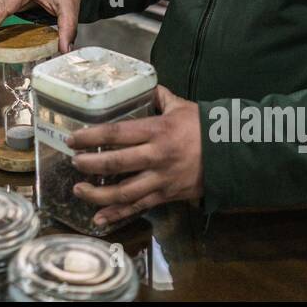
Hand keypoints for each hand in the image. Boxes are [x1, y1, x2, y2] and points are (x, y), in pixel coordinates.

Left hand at [69, 86, 202, 227]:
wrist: (234, 154)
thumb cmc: (205, 127)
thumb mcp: (182, 106)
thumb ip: (160, 97)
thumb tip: (145, 87)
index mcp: (158, 131)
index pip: (117, 133)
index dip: (92, 136)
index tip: (73, 139)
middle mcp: (157, 156)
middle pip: (116, 163)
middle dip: (89, 164)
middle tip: (73, 163)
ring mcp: (161, 179)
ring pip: (124, 192)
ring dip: (98, 193)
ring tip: (78, 190)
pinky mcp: (167, 196)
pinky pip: (138, 207)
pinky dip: (117, 215)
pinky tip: (99, 219)